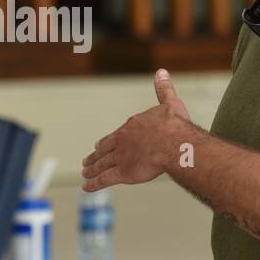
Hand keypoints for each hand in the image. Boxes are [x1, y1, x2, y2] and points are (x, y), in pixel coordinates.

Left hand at [82, 68, 191, 191]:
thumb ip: (163, 89)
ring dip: (92, 169)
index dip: (107, 141)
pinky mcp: (123, 172)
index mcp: (132, 126)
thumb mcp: (169, 103)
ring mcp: (121, 157)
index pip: (117, 135)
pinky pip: (105, 179)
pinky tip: (86, 186)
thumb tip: (162, 72)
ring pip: (102, 164)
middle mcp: (123, 141)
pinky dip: (94, 183)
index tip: (99, 144)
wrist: (174, 142)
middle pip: (105, 149)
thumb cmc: (174, 125)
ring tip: (85, 173)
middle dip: (95, 155)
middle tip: (87, 160)